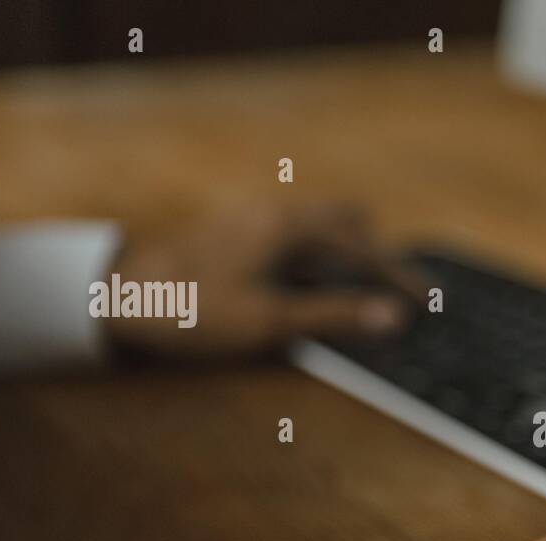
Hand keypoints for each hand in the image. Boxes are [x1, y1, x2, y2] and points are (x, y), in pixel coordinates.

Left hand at [102, 203, 419, 357]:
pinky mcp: (236, 236)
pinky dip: (317, 262)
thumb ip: (335, 317)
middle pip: (345, 224)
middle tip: (396, 292)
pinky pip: (294, 240)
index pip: (362, 248)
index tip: (428, 298)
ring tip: (361, 295)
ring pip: (318, 230)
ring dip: (345, 258)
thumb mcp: (270, 321)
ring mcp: (253, 222)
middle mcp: (274, 214)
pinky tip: (311, 291)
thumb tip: (392, 317)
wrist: (117, 297)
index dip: (398, 276)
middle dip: (374, 256)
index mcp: (289, 227)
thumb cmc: (194, 310)